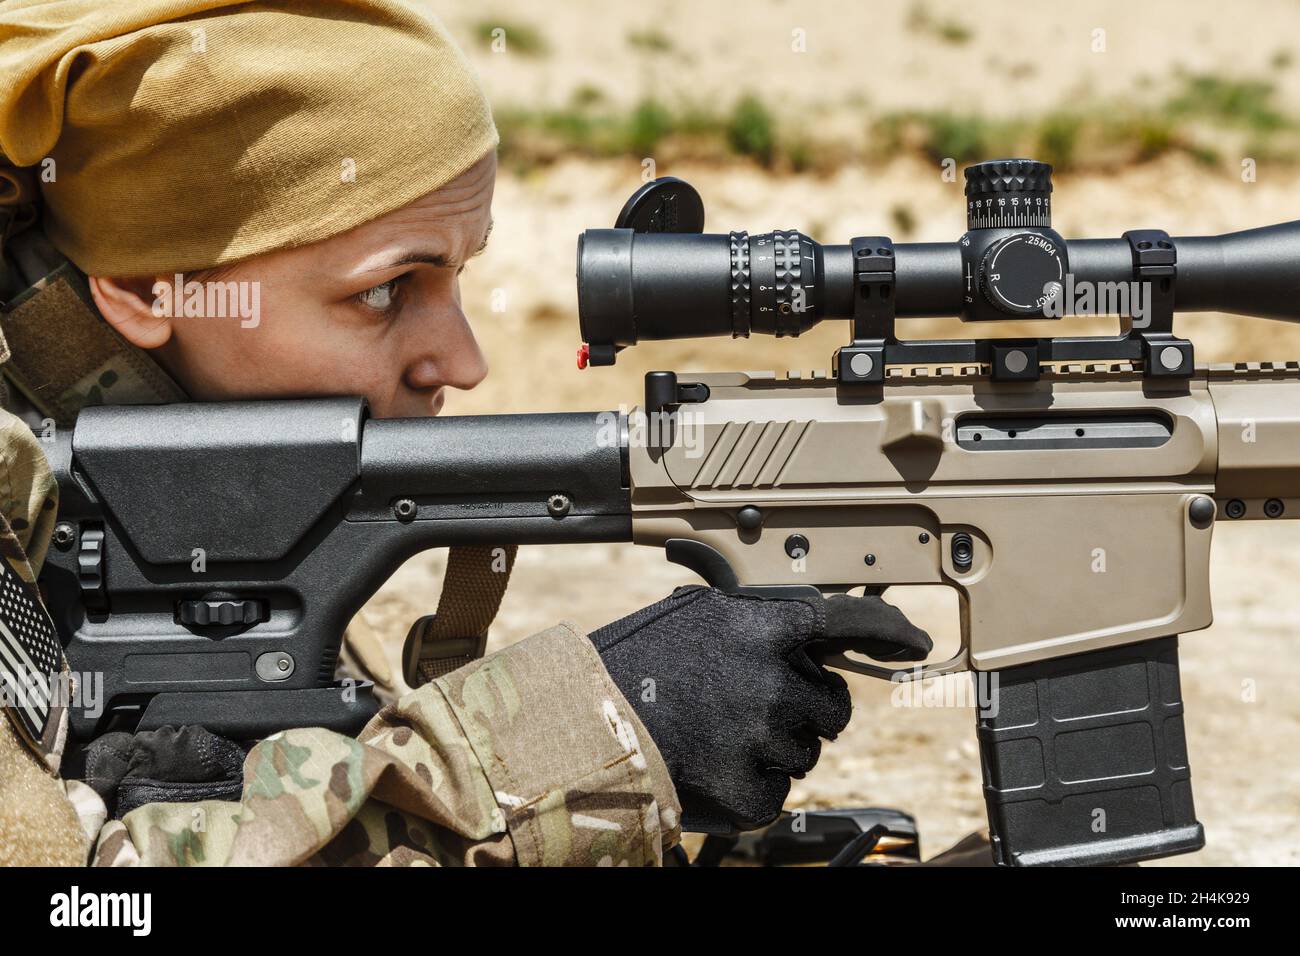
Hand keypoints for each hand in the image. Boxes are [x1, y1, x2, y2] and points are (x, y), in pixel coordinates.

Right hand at [588, 586, 930, 831]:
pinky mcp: (749, 788)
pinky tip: (716, 764)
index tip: (915, 643)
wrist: (583, 725)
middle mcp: (769, 678)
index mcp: (757, 626)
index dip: (886, 632)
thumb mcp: (693, 617)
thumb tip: (802, 633)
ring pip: (806, 752)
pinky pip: (779, 791)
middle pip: (831, 706)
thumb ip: (753, 621)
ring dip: (776, 748)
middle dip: (807, 709)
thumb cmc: (631, 665)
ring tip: (720, 734)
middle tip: (758, 707)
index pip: (845, 622)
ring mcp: (762, 736)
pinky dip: (753, 785)